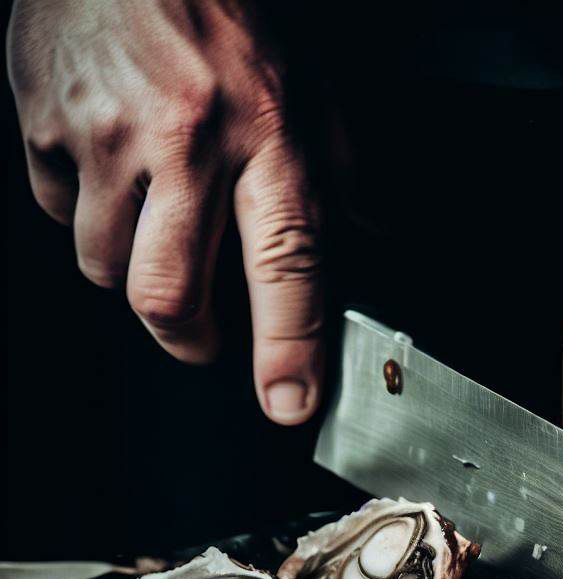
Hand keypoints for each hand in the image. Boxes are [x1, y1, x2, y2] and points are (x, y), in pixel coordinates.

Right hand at [7, 0, 323, 423]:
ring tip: (156, 229)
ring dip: (134, 273)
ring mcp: (105, 134)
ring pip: (105, 268)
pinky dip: (84, 216)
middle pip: (168, 297)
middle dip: (187, 341)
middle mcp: (186, 141)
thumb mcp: (311, 91)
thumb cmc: (230, 13)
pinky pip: (54, 213)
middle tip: (204, 338)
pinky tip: (110, 176)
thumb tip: (365, 245)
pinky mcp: (43, 123)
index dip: (288, 347)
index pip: (286, 266)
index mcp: (269, 136)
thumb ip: (336, 178)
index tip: (288, 403)